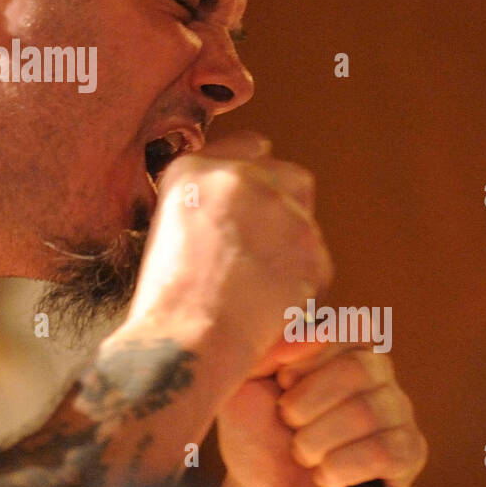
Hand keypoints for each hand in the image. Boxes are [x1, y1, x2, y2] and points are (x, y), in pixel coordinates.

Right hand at [123, 132, 334, 382]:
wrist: (188, 340)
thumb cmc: (167, 305)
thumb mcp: (167, 233)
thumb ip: (205, 205)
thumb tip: (240, 212)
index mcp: (191, 170)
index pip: (249, 147)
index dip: (256, 178)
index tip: (253, 205)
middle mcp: (237, 176)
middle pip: (290, 177)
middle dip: (289, 207)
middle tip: (268, 250)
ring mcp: (277, 206)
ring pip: (306, 223)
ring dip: (294, 251)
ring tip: (260, 290)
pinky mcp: (308, 243)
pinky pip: (318, 262)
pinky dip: (304, 285)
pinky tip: (274, 308)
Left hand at [217, 342, 426, 486]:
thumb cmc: (255, 433)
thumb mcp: (244, 381)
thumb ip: (270, 346)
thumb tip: (316, 329)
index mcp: (341, 345)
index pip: (350, 326)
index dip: (308, 356)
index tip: (281, 380)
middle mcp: (377, 372)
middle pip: (359, 368)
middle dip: (307, 402)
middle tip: (288, 421)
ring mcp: (397, 411)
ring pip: (368, 412)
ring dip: (315, 441)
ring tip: (302, 453)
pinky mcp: (408, 453)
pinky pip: (384, 451)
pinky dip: (339, 467)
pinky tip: (325, 474)